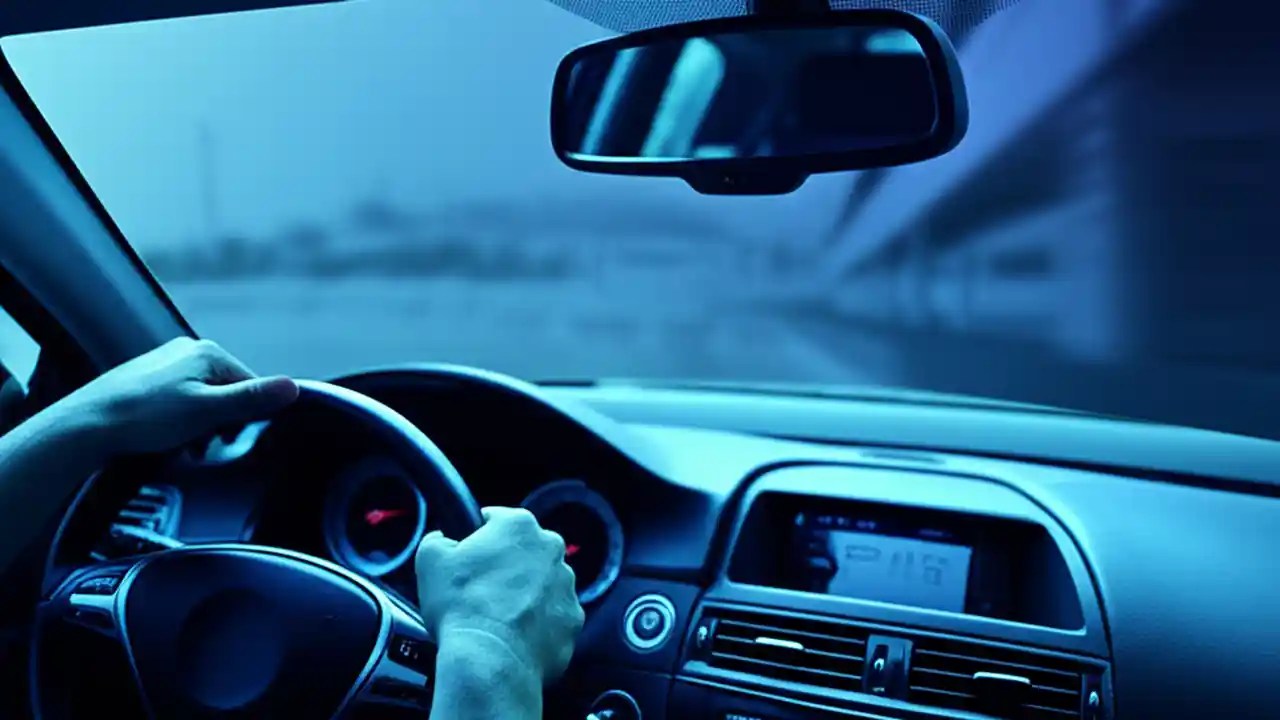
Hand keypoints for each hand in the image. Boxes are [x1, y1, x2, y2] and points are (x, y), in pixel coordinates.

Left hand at [64, 337, 297, 456]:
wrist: (86, 426)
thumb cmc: (145, 417)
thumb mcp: (207, 411)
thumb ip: (251, 399)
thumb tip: (294, 387)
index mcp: (208, 351)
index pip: (251, 385)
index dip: (246, 416)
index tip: (227, 437)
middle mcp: (188, 350)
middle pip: (227, 392)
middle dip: (219, 422)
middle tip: (200, 443)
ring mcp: (166, 364)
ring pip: (203, 399)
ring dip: (199, 425)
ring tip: (179, 442)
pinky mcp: (148, 380)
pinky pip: (180, 401)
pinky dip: (178, 421)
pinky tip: (163, 435)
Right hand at [416, 507, 584, 682]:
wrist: (491, 660)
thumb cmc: (460, 605)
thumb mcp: (430, 560)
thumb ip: (437, 539)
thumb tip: (443, 540)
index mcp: (520, 525)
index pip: (495, 520)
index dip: (476, 538)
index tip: (465, 558)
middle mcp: (552, 549)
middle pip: (523, 551)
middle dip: (505, 566)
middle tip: (479, 591)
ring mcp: (567, 586)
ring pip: (542, 584)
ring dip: (524, 594)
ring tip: (497, 618)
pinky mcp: (573, 620)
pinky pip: (552, 616)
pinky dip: (537, 623)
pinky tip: (515, 636)